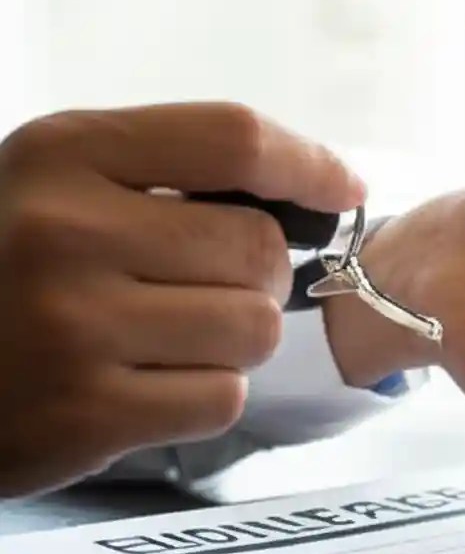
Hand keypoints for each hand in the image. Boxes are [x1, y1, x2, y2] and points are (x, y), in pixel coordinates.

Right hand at [0, 102, 363, 496]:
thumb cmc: (11, 268)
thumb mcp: (61, 184)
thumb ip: (175, 172)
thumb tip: (327, 186)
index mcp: (64, 154)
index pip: (233, 139)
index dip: (308, 165)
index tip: (343, 188)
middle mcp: (64, 232)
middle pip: (261, 248)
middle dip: (258, 277)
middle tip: (203, 289)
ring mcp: (74, 327)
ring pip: (256, 329)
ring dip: (234, 341)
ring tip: (167, 338)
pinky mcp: (88, 414)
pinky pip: (223, 396)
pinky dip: (204, 395)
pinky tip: (144, 385)